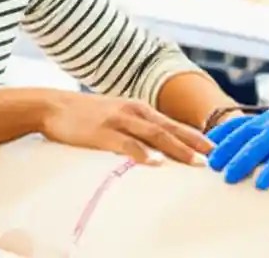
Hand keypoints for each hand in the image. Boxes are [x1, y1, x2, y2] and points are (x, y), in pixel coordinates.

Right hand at [40, 92, 213, 165]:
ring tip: (196, 161)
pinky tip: (156, 163)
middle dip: (194, 143)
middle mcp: (133, 111)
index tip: (215, 147)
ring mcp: (119, 120)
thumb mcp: (116, 115)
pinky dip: (143, 153)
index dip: (194, 135)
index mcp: (139, 109)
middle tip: (214, 156)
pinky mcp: (102, 132)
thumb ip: (135, 127)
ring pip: (155, 135)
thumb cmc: (85, 115)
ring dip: (178, 148)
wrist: (53, 106)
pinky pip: (127, 144)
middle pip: (170, 129)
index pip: (173, 123)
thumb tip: (156, 145)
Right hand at [208, 102, 268, 207]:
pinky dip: (225, 132)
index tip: (262, 184)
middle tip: (229, 177)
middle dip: (245, 157)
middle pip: (264, 138)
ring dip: (229, 145)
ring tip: (212, 164)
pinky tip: (209, 144)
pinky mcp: (266, 117)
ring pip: (249, 128)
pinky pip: (242, 122)